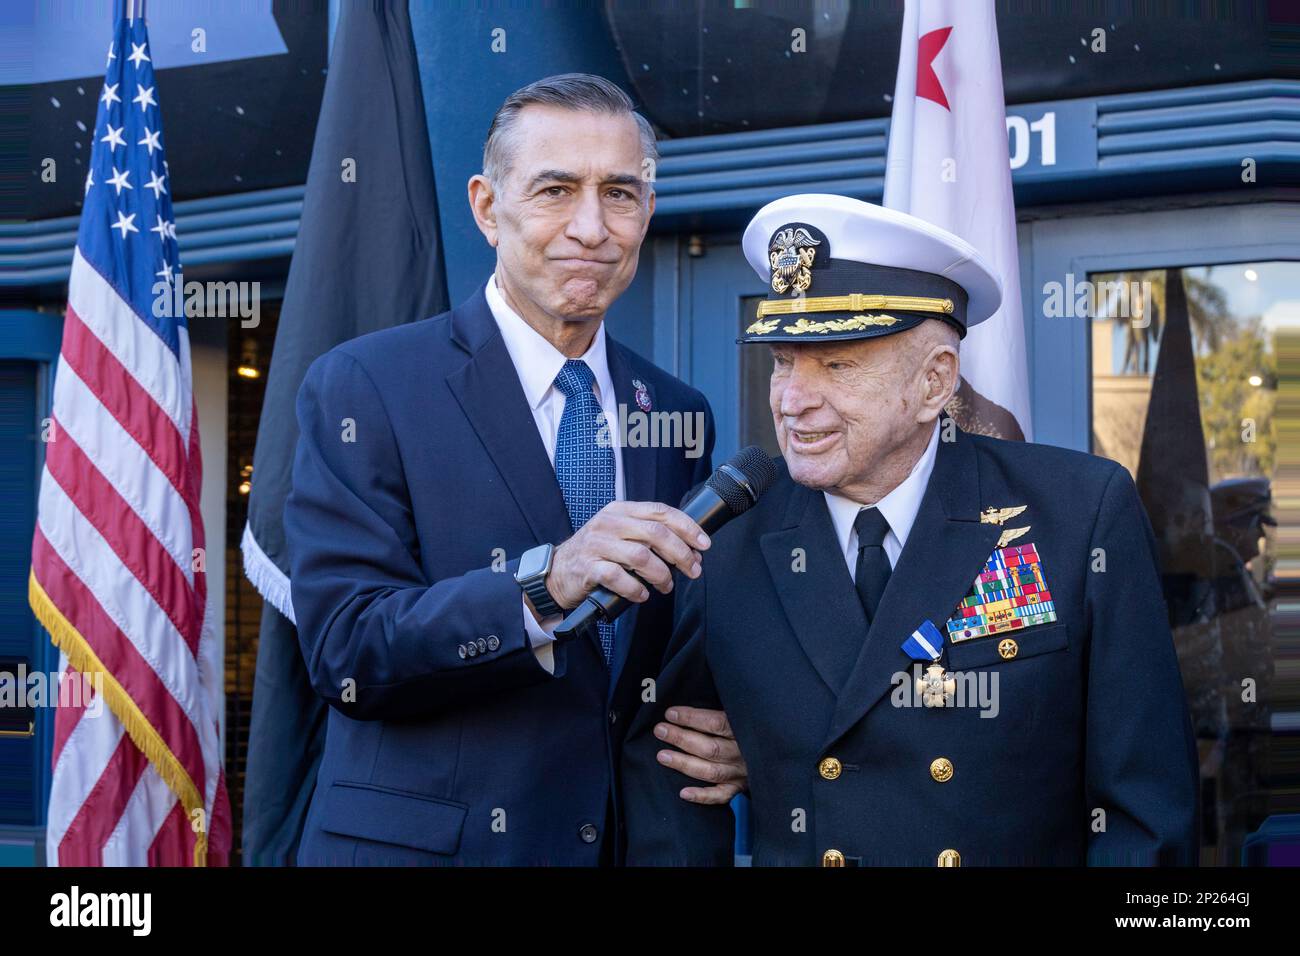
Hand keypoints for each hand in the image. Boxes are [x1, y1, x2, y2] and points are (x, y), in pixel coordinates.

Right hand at [545, 500, 709, 610]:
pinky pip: (619, 578)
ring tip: (665, 586)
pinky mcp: (588, 568)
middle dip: (681, 553)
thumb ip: (648, 536)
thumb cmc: (596, 554)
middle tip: (692, 570)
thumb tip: (689, 550)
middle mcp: (609, 523)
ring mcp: (597, 545)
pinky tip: (642, 595)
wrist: (557, 572)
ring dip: (661, 575)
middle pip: (655, 533)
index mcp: (620, 511)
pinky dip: (636, 589)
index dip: (687, 527)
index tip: (704, 543)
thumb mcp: (620, 534)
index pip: (660, 511)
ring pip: (640, 556)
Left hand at [654, 706, 747, 804]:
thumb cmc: (748, 725)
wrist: (773, 749)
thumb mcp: (741, 712)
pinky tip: (683, 793)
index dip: (691, 718)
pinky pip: (721, 795)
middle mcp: (743, 753)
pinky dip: (702, 796)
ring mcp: (741, 772)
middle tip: (660, 731)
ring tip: (662, 756)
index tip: (670, 713)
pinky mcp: (739, 787)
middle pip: (710, 748)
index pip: (716, 723)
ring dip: (684, 763)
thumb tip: (686, 707)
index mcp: (745, 729)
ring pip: (711, 771)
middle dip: (681, 738)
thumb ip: (720, 711)